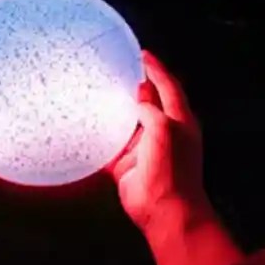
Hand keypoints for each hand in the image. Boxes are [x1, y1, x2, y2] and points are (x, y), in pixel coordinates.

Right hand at [109, 51, 242, 264]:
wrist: (165, 211)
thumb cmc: (172, 168)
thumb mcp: (164, 128)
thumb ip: (150, 108)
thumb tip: (139, 93)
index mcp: (179, 120)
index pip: (168, 86)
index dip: (155, 69)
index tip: (141, 53)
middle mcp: (162, 131)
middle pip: (145, 101)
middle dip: (132, 85)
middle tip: (115, 67)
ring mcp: (143, 148)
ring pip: (125, 122)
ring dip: (113, 109)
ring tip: (95, 90)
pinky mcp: (125, 164)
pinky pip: (108, 146)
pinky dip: (98, 136)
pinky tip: (84, 123)